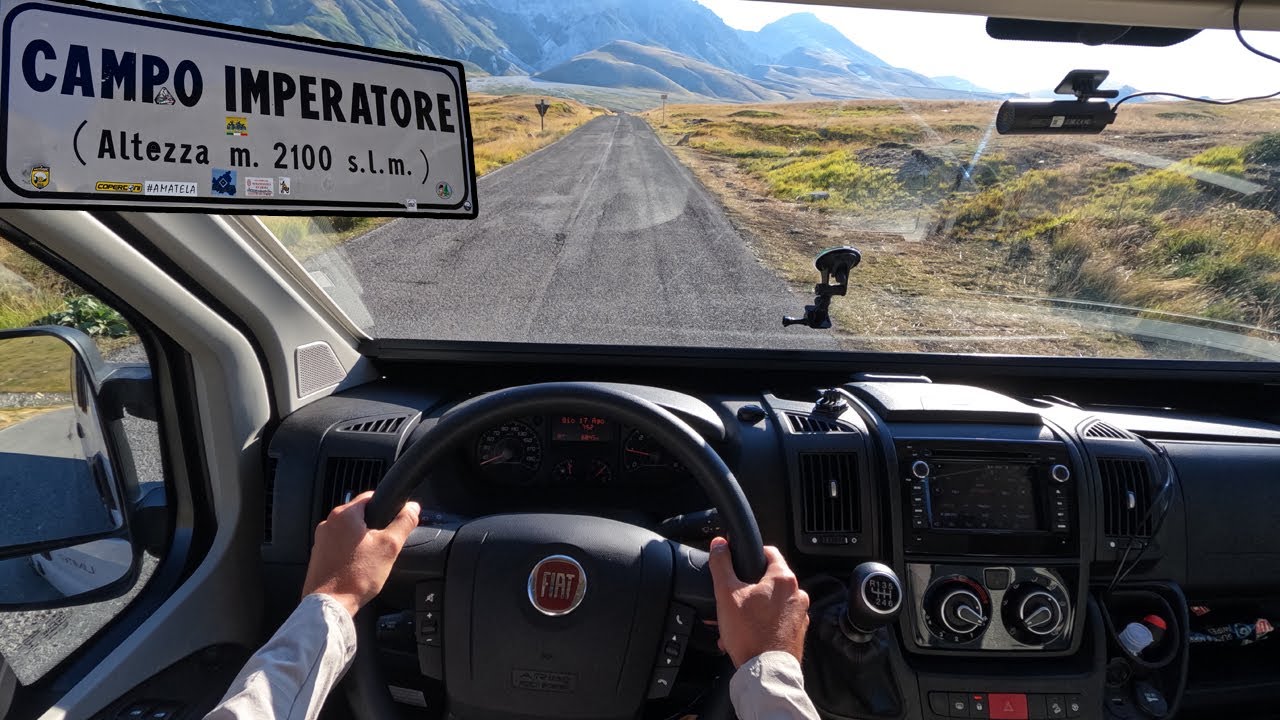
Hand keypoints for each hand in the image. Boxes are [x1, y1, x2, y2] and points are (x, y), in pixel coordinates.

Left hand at [301, 491, 419, 616]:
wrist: (330, 604)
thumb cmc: (356, 576)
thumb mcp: (390, 546)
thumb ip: (404, 522)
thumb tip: (412, 507)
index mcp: (344, 515)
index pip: (371, 497)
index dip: (387, 507)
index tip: (394, 520)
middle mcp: (328, 523)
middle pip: (360, 516)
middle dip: (374, 528)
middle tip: (384, 546)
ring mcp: (320, 540)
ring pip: (349, 533)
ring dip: (362, 542)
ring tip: (370, 561)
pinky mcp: (318, 556)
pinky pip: (339, 547)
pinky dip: (350, 554)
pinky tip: (357, 568)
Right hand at [708, 537, 809, 666]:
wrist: (766, 672)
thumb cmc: (750, 634)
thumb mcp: (727, 593)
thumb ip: (721, 564)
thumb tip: (719, 544)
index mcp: (783, 579)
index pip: (768, 552)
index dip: (750, 554)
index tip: (738, 562)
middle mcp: (797, 594)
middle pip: (768, 580)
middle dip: (747, 590)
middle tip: (731, 600)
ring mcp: (800, 615)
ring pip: (771, 603)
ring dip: (752, 610)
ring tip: (734, 624)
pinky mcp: (797, 633)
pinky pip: (777, 622)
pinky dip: (762, 625)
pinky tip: (745, 635)